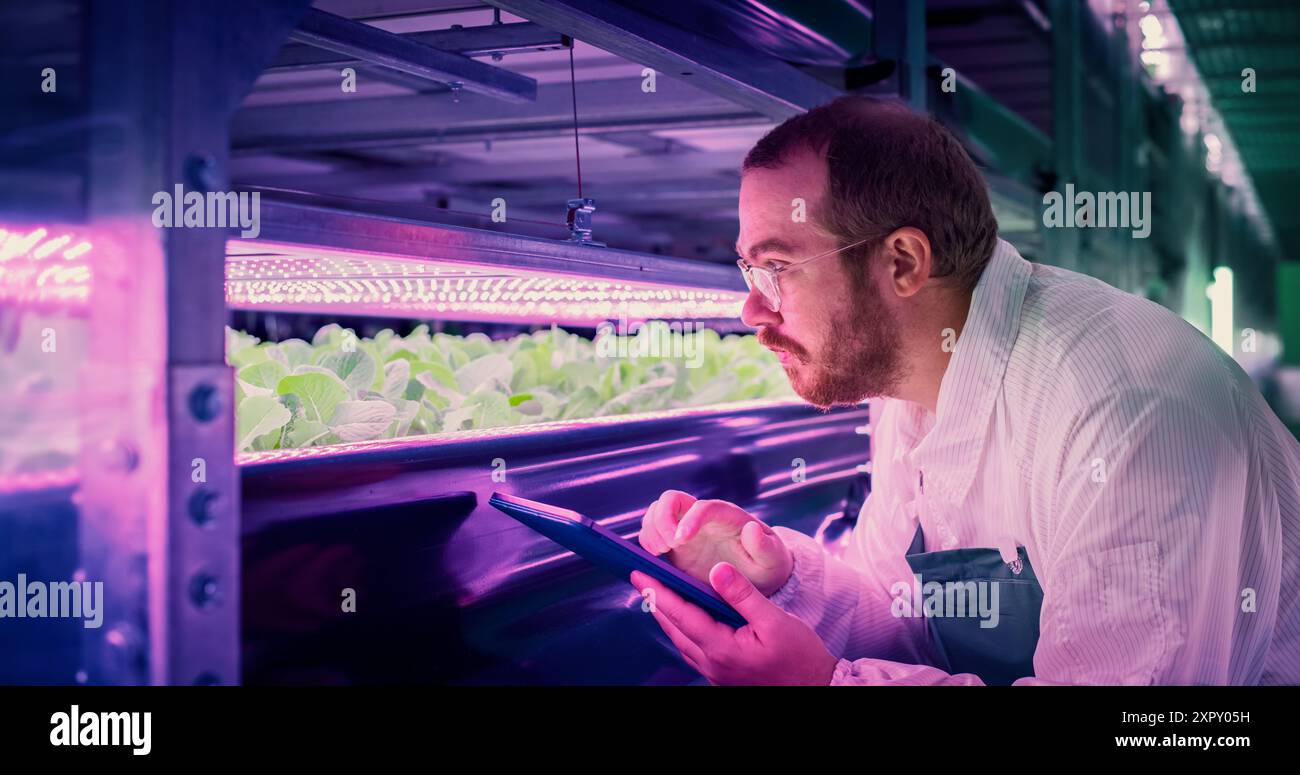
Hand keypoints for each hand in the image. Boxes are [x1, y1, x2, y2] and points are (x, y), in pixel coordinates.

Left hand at [631, 562, 837, 684]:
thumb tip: (717, 570)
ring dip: (668, 617)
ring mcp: (717, 673)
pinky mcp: (724, 675)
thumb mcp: (774, 620)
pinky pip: (695, 650)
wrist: (817, 687)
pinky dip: (684, 630)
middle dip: (656, 602)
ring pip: (682, 641)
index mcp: (721, 649)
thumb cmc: (800, 657)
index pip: (681, 615)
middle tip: (641, 578)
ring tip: (658, 594)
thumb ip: (742, 595)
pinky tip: (688, 618)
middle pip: (674, 629)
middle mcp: (713, 664)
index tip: (639, 573)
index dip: (658, 592)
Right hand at [638, 490, 792, 595]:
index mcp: (726, 516)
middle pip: (670, 499)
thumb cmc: (768, 564)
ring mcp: (684, 529)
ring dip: (651, 531)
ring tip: (660, 553)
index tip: (681, 539)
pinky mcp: (673, 546)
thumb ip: (765, 546)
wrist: (758, 577)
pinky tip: (654, 560)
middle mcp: (701, 517)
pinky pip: (650, 535)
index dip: (690, 518)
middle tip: (667, 547)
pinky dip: (646, 544)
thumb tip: (752, 529)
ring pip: (655, 514)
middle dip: (662, 520)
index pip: (703, 506)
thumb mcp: (774, 559)